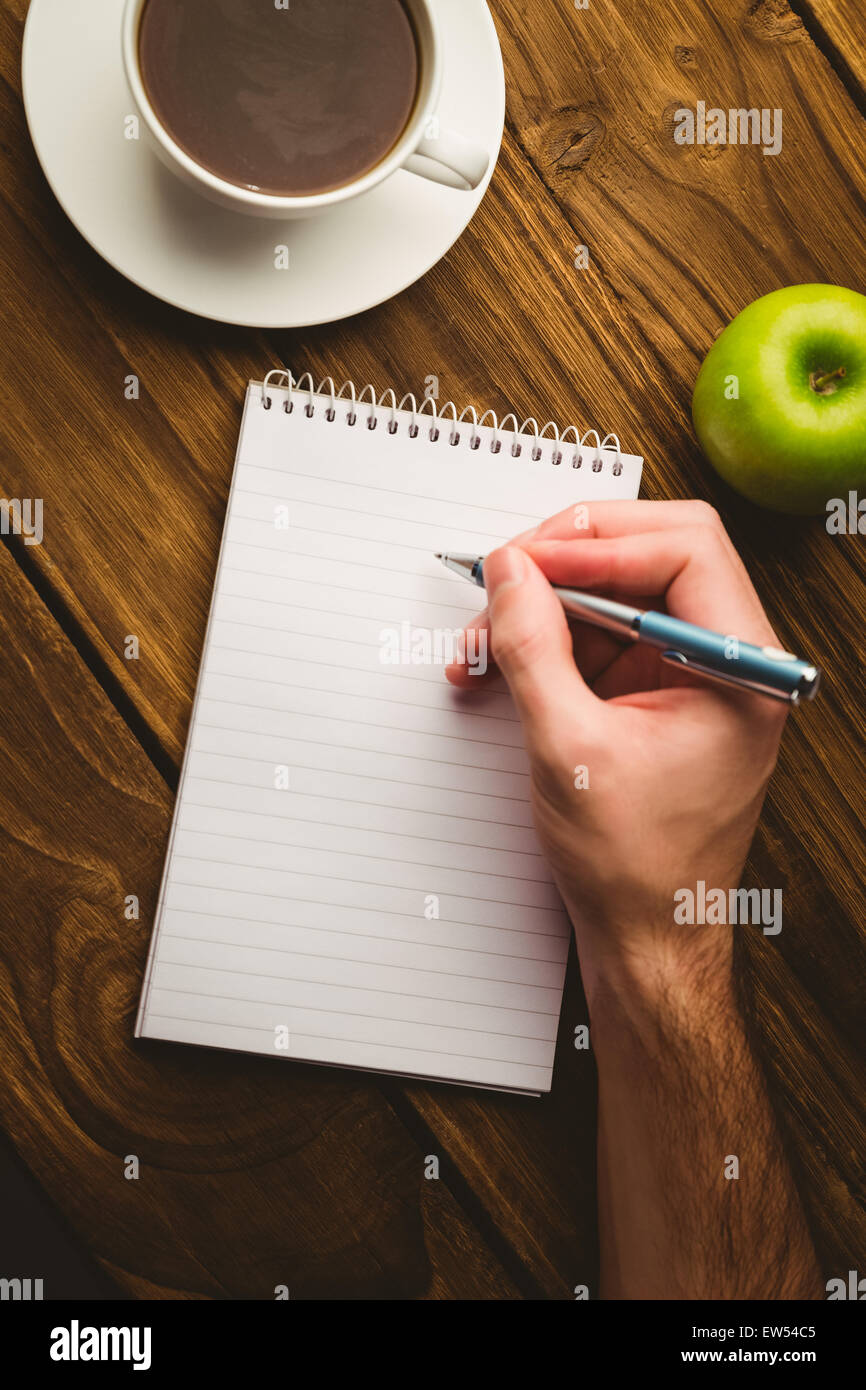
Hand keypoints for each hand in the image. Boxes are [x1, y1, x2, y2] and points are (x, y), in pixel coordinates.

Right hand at [445, 501, 788, 1007]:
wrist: (645, 937)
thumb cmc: (637, 868)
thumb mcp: (569, 750)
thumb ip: (534, 648)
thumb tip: (511, 572)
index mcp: (740, 667)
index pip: (685, 548)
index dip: (598, 543)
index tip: (529, 561)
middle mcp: (726, 659)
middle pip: (652, 555)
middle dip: (566, 563)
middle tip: (506, 580)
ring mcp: (690, 675)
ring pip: (616, 594)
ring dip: (544, 610)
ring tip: (484, 645)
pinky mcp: (655, 695)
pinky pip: (600, 638)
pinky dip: (548, 645)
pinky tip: (499, 667)